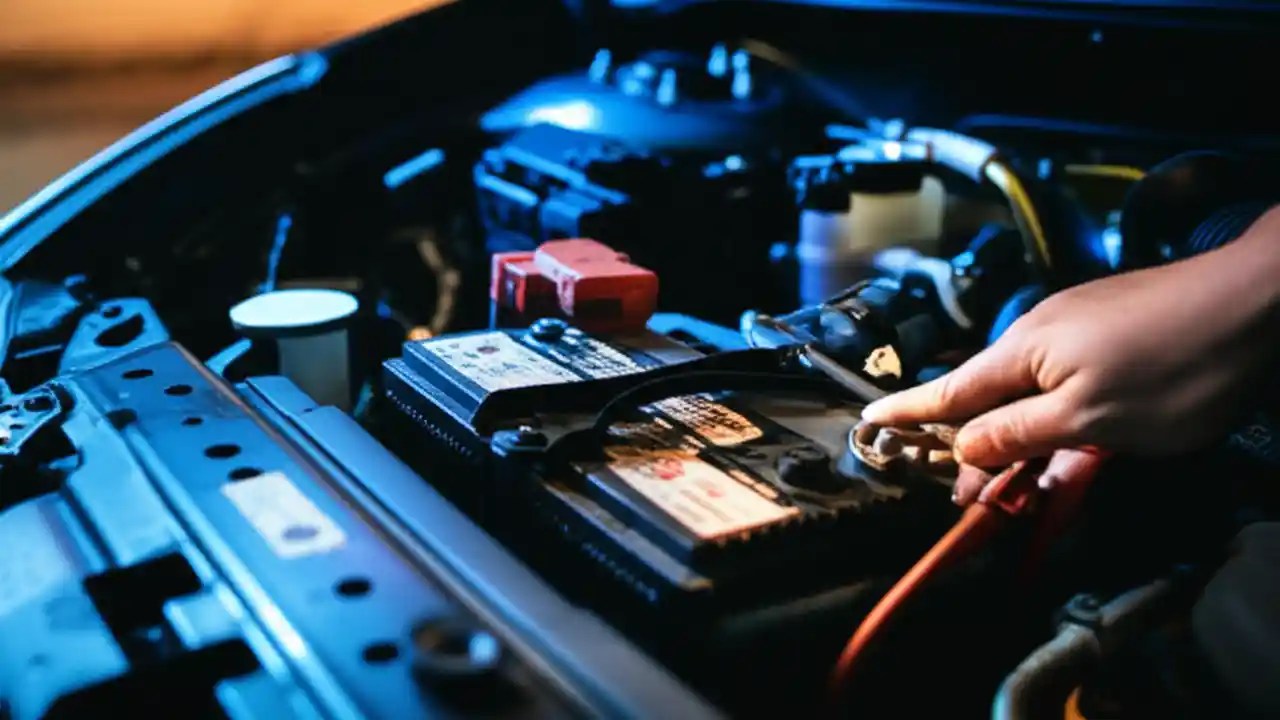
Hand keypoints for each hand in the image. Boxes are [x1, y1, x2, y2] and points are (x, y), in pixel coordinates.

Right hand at [863, 205, 1279, 502]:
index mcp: (1022, 354)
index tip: (870, 423)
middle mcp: (1039, 335)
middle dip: (974, 448)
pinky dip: (1054, 418)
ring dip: (1018, 439)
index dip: (907, 414)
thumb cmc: (1176, 364)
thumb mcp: (1089, 418)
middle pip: (987, 398)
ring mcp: (1077, 329)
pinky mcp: (1111, 332)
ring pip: (1029, 393)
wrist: (1261, 299)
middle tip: (972, 498)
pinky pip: (1062, 382)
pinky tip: (1071, 445)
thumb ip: (1018, 434)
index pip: (948, 392)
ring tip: (1020, 483)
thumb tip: (962, 447)